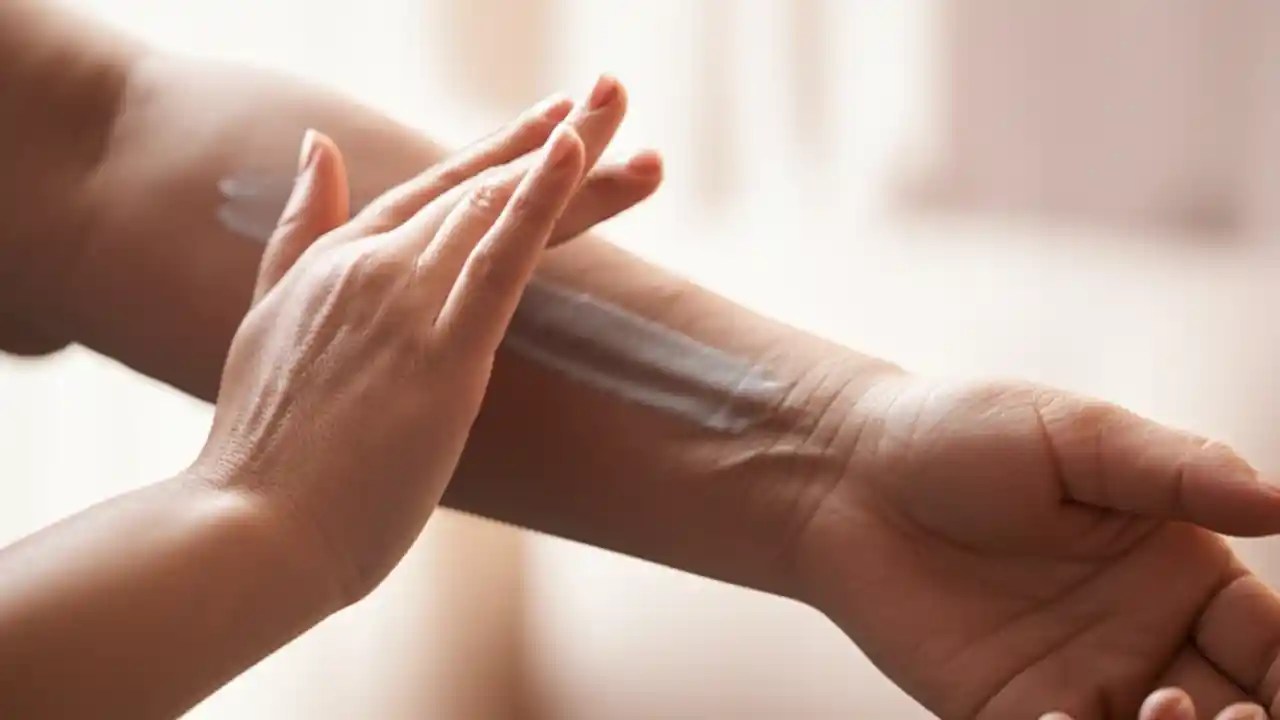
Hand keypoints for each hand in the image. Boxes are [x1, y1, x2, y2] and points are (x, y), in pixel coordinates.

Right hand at [193, 84, 641, 603]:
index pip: (435, 186)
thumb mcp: (266, 316)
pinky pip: (500, 258)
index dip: (501, 149)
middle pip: (482, 186)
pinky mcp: (440, 356)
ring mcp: (405, 304)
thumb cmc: (264, 450)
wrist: (250, 532)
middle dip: (557, 135)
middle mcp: (373, 265)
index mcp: (339, 260)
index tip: (554, 119)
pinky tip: (575, 151)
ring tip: (622, 105)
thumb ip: (299, 232)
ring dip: (573, 153)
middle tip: (616, 90)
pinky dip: (541, 199)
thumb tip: (317, 146)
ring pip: (500, 208)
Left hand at [792, 374, 1279, 718]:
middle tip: (1208, 711)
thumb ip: (1178, 471)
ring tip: (1152, 711)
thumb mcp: (1076, 437)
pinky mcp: (1008, 715)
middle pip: (1236, 713)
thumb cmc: (960, 435)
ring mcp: (1077, 683)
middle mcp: (1141, 636)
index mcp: (1177, 568)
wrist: (845, 475)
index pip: (1272, 643)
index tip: (1269, 686)